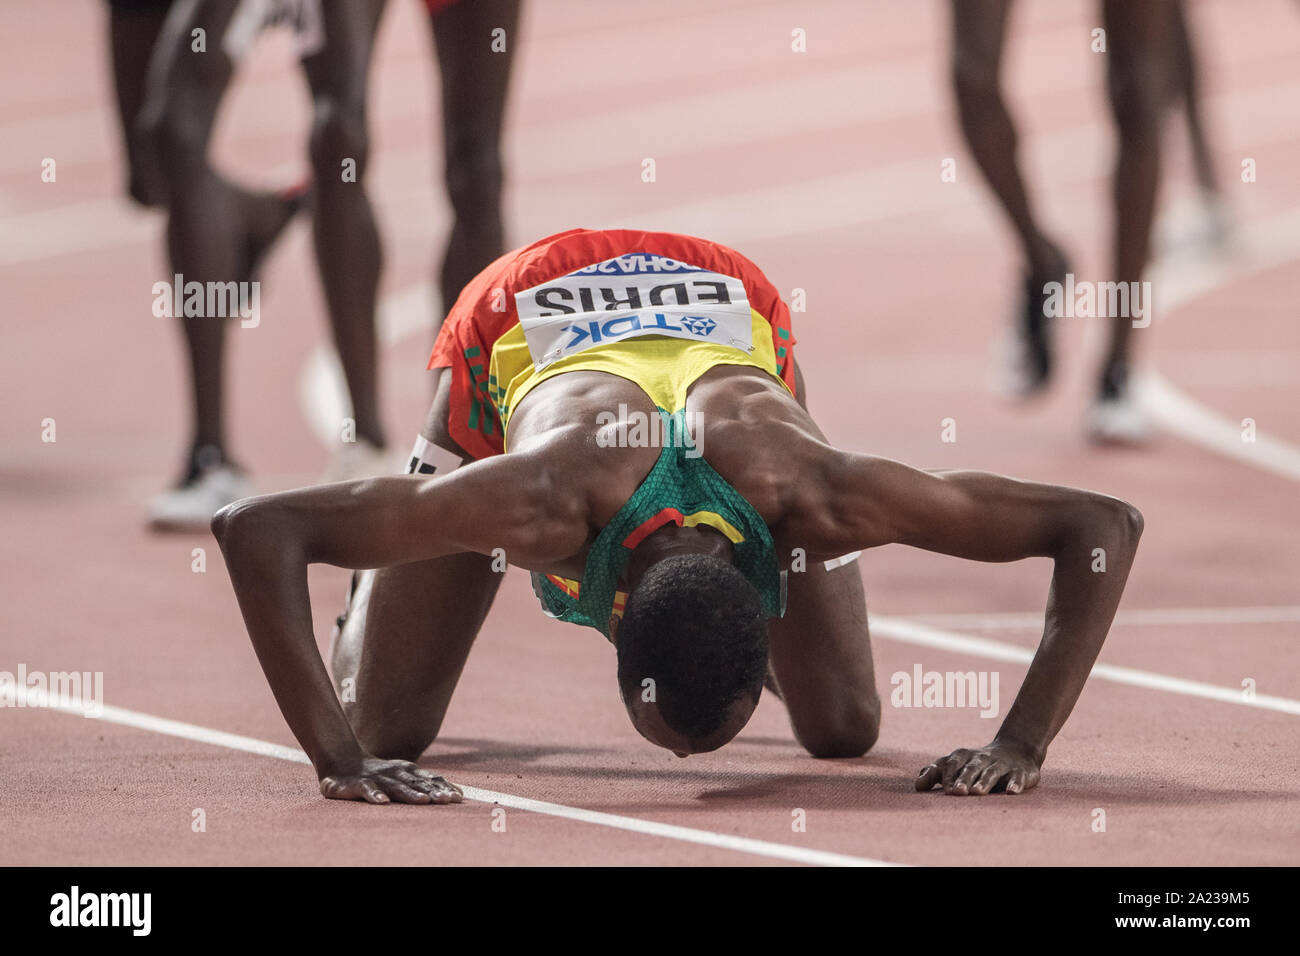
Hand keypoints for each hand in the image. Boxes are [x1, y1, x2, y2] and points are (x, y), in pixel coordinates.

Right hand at [319, 756, 463, 804]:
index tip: (458, 797)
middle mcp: (396, 773)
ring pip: (396, 786)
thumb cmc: (379, 774)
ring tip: (423, 801)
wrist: (343, 762)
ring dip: (410, 794)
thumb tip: (453, 794)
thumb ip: (424, 784)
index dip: (444, 787)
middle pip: (417, 784)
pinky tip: (383, 802)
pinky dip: (375, 795)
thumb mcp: (403, 777)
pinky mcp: (359, 784)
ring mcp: (378, 778)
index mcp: (408, 771)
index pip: (430, 779)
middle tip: (447, 800)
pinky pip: (368, 790)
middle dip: (433, 791)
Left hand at [914, 739, 1040, 794]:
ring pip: (991, 772)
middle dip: (963, 779)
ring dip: (984, 782)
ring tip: (977, 793)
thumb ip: (935, 774)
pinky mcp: (1019, 772)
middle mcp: (981, 759)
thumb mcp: (956, 765)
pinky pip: (1017, 777)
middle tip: (957, 792)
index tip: (945, 790)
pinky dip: (1014, 784)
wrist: (1016, 751)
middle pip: (971, 768)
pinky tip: (1011, 792)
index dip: (948, 776)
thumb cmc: (977, 763)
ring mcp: (1000, 764)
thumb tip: (917, 786)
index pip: (952, 764)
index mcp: (963, 756)